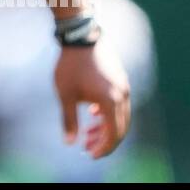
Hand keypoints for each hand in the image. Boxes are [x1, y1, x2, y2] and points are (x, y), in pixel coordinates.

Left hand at [54, 40, 130, 157]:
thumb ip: (69, 120)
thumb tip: (70, 142)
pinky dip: (108, 113)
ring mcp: (123, 85)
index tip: (90, 154)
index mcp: (111, 101)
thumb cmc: (71, 65)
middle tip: (87, 147)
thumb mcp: (66, 94)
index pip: (113, 134)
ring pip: (120, 115)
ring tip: (87, 132)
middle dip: (104, 140)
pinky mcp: (120, 78)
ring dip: (106, 126)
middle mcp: (122, 95)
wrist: (81, 35)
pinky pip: (119, 102)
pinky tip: (93, 113)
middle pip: (120, 127)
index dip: (103, 148)